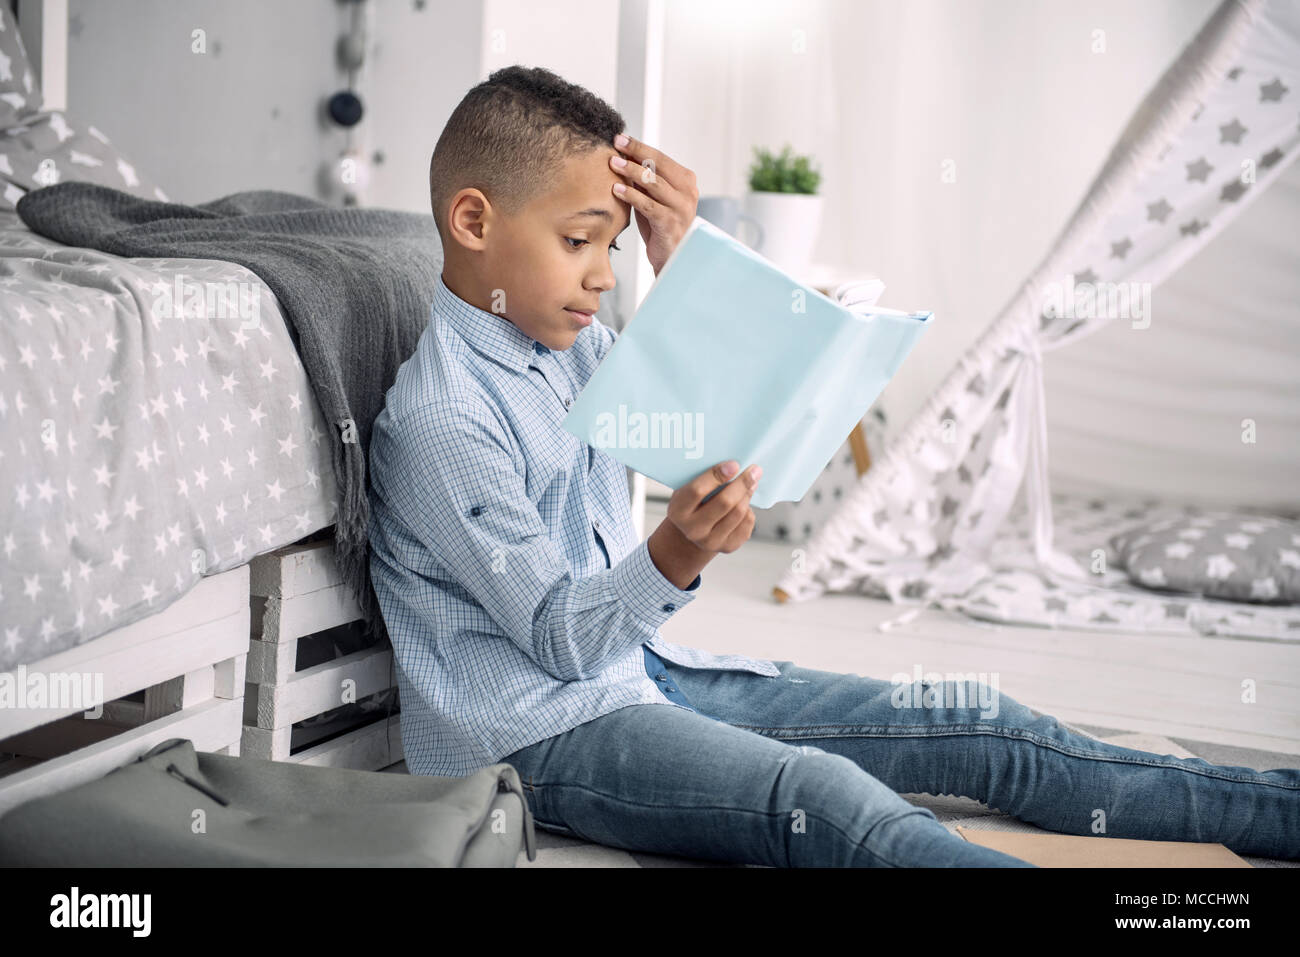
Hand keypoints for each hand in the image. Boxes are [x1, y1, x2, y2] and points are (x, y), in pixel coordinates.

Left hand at [609, 133, 698, 276]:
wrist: (672, 257)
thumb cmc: (660, 226)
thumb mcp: (654, 198)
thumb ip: (645, 180)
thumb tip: (624, 155)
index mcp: (686, 180)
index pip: (661, 157)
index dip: (640, 146)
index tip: (621, 138)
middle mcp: (687, 191)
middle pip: (659, 164)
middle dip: (635, 151)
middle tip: (616, 145)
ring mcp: (681, 207)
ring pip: (653, 182)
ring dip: (631, 171)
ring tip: (613, 163)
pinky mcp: (670, 222)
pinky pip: (648, 205)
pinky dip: (631, 195)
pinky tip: (616, 190)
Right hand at [667, 460, 761, 554]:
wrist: (692, 532)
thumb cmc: (692, 503)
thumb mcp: (687, 489)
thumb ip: (703, 478)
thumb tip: (732, 464)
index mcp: (678, 512)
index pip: (697, 491)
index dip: (717, 475)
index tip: (734, 464)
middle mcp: (693, 530)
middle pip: (724, 502)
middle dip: (742, 483)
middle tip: (754, 470)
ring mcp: (711, 541)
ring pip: (739, 512)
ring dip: (748, 493)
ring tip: (751, 482)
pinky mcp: (728, 547)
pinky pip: (747, 522)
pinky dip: (749, 509)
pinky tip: (743, 502)